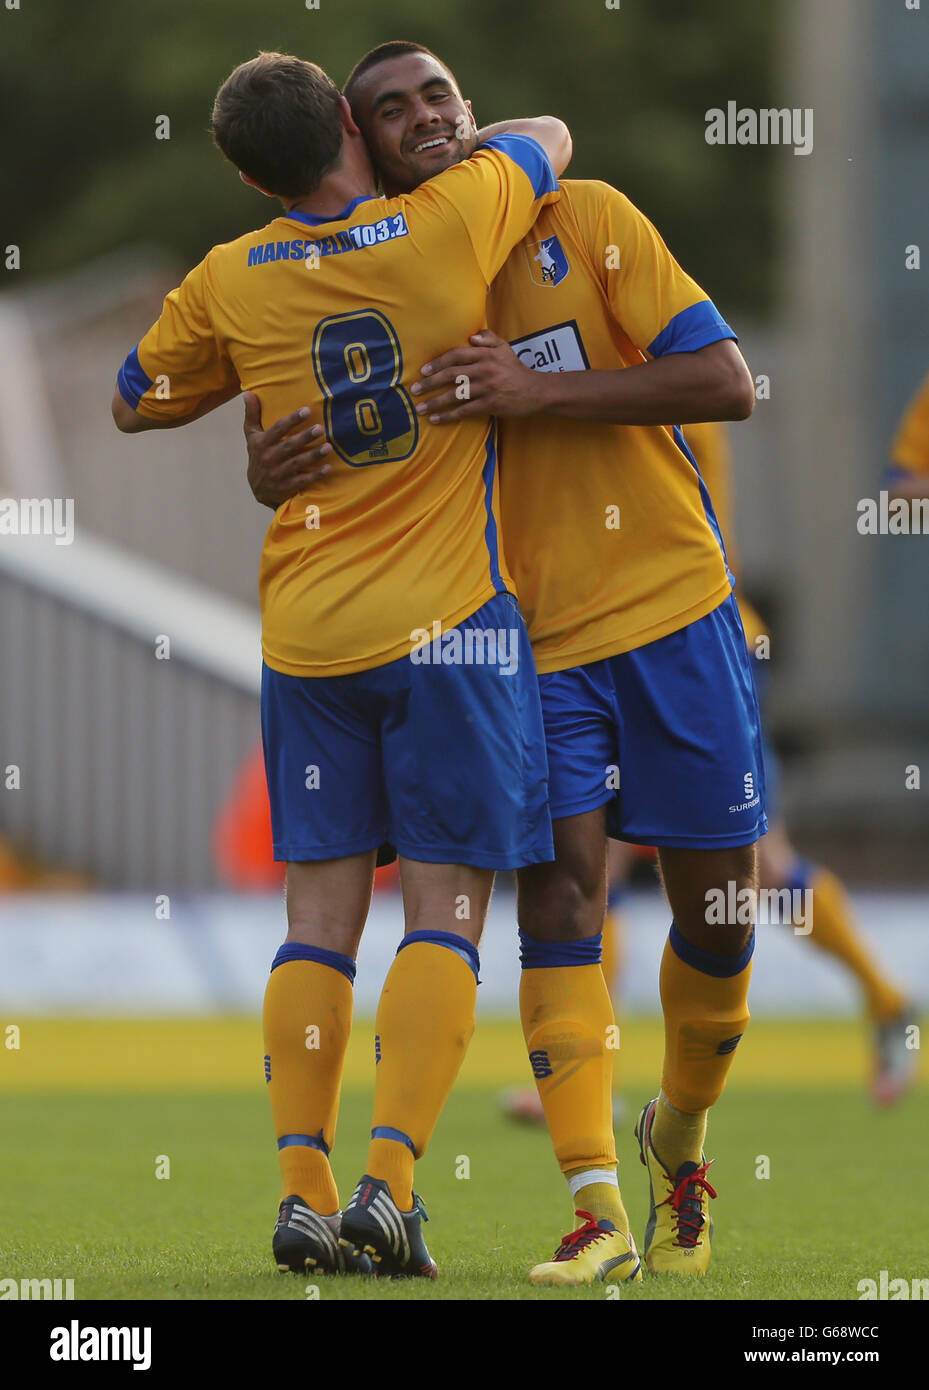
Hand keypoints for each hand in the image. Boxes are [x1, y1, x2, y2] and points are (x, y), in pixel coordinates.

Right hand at [243, 392, 332, 508]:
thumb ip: (252, 414)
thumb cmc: (259, 455)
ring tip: (329, 447)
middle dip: (305, 437)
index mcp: (261, 443)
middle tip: (321, 428)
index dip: (292, 420)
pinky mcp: (287, 487)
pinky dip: (315, 476)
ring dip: (313, 455)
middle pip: (289, 446)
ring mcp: (277, 474)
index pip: (278, 429)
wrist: (259, 488)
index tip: (307, 410)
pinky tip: (328, 468)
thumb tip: (247, 392)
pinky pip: (302, 481)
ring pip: (297, 463)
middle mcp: (268, 458)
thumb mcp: (252, 436)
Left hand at [411, 330, 545, 422]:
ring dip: (435, 403)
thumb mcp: (505, 348)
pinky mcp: (490, 404)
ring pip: (455, 395)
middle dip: (430, 383)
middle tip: (415, 390)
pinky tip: (436, 420)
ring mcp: (487, 387)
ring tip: (420, 409)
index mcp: (485, 354)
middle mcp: (485, 369)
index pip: (456, 355)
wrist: (536, 391)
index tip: (423, 371)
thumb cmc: (516, 369)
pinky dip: (448, 416)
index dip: (437, 363)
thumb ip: (489, 338)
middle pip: (451, 375)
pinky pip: (465, 411)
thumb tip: (471, 336)